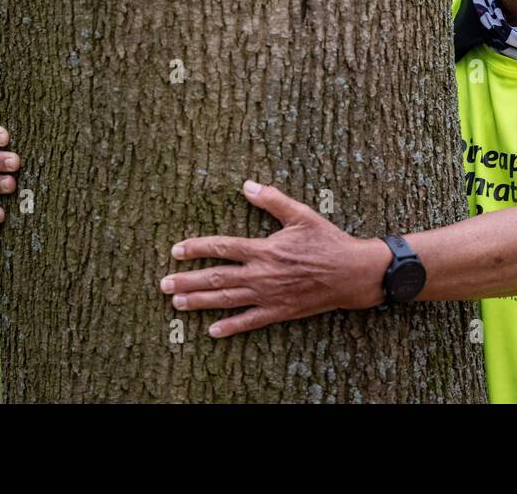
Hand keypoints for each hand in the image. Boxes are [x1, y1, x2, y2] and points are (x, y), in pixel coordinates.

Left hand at [159, 181, 392, 337]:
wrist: (352, 273)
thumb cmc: (327, 241)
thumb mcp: (302, 214)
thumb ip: (273, 200)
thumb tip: (247, 185)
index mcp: (265, 248)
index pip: (222, 247)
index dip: (197, 248)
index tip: (176, 251)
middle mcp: (262, 273)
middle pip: (217, 277)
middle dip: (188, 280)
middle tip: (163, 284)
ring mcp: (270, 295)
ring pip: (227, 299)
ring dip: (200, 302)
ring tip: (177, 303)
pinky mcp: (280, 311)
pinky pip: (251, 321)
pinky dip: (231, 327)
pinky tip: (212, 331)